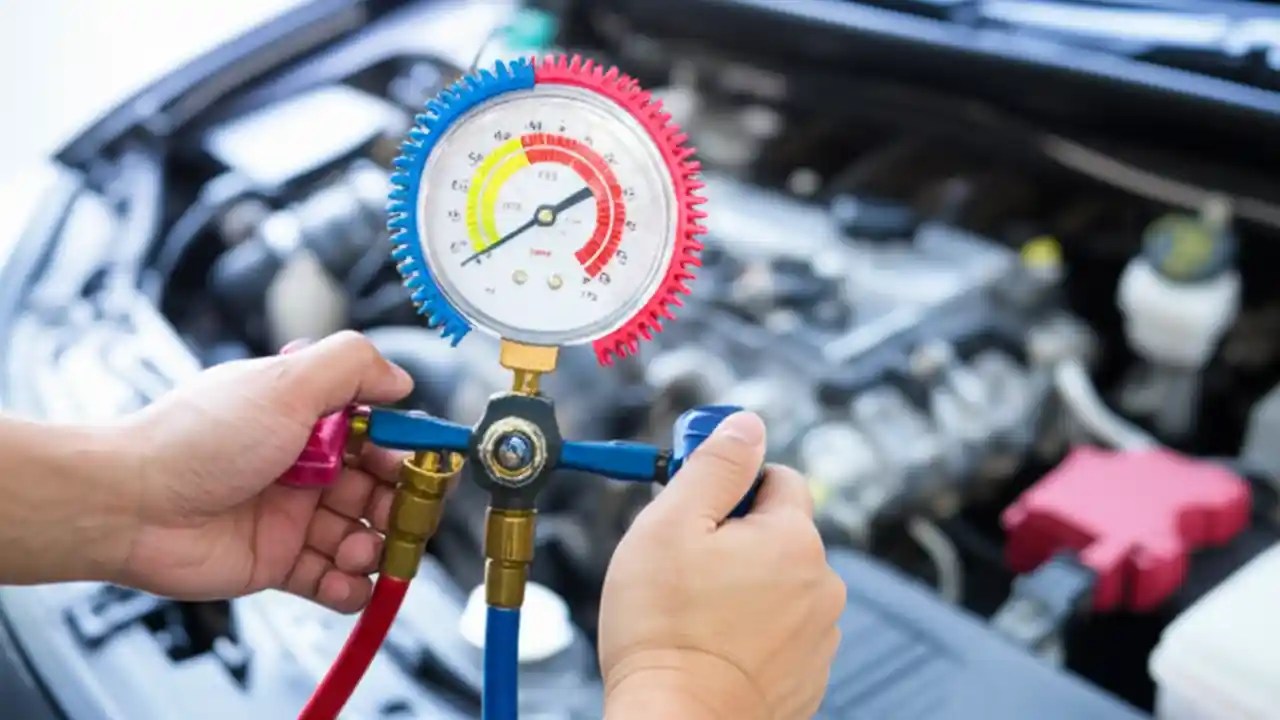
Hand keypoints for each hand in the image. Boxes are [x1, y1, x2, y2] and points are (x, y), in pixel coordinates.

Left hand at [114, 331, 413, 612]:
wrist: (129, 504)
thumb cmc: (196, 439)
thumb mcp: (285, 382)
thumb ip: (352, 366)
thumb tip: (401, 379)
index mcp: (309, 417)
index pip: (380, 435)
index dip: (406, 453)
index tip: (426, 466)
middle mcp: (305, 466)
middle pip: (380, 489)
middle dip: (399, 505)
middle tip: (400, 515)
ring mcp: (292, 516)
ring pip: (361, 536)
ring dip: (375, 547)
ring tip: (358, 549)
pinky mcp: (277, 562)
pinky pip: (331, 580)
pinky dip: (350, 587)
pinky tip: (349, 582)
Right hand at [599, 412, 845, 719]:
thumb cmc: (666, 631)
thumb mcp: (672, 524)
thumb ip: (715, 465)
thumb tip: (747, 425)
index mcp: (794, 540)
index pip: (779, 477)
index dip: (732, 481)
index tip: (697, 494)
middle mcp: (820, 586)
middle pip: (779, 532)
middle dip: (735, 537)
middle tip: (683, 558)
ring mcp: (817, 636)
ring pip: (778, 584)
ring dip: (743, 585)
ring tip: (693, 608)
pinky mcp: (805, 676)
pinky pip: (779, 631)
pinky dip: (750, 630)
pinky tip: (711, 641)